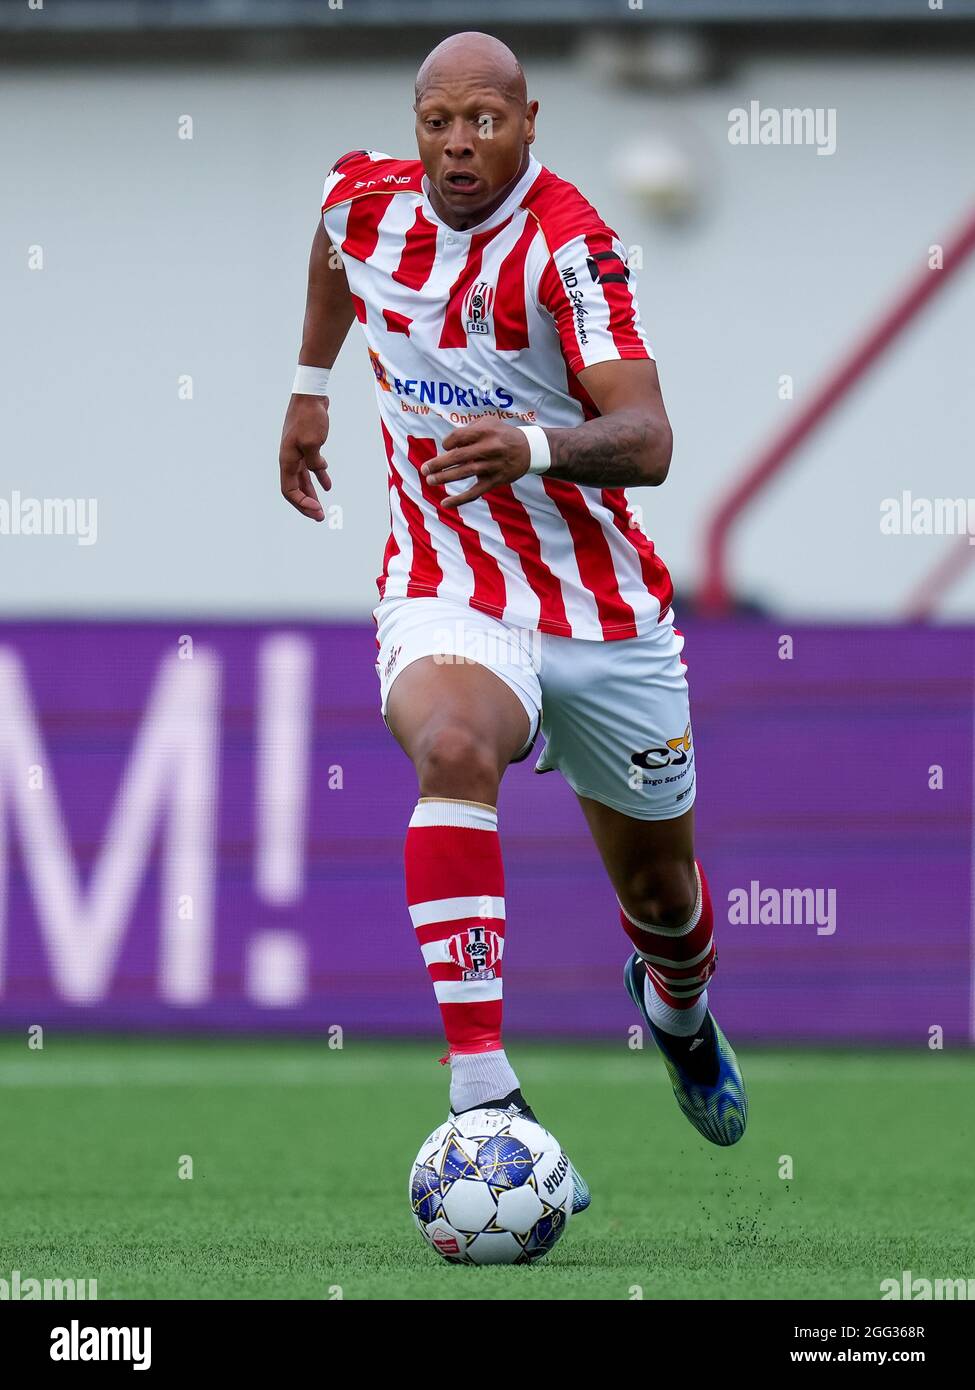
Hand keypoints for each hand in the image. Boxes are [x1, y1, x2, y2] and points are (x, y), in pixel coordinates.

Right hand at [279, 395, 331, 520]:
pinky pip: (311, 467)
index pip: (290, 491)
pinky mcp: (307, 446)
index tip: (318, 511)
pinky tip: (328, 484)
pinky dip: (319, 476)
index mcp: (286, 460)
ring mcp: (297, 452)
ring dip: (311, 493)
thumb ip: (314, 461)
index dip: (302, 504)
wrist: (311, 394)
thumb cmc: (309, 417)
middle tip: (320, 517)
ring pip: (303, 479)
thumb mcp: (313, 442)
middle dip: (306, 504)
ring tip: (321, 507)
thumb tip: (318, 470)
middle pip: (295, 489)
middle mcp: (289, 459)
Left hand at [422, 422, 532, 507]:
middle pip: (458, 456)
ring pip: (465, 473)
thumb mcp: (489, 423)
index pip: (458, 437)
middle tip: (424, 469)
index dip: (447, 442)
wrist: (529, 450)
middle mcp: (489, 448)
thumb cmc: (502, 434)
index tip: (446, 447)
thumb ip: (468, 429)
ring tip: (430, 480)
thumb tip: (447, 443)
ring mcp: (492, 466)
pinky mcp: (495, 481)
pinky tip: (445, 503)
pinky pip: (475, 492)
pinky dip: (460, 499)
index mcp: (485, 431)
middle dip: (439, 463)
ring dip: (445, 478)